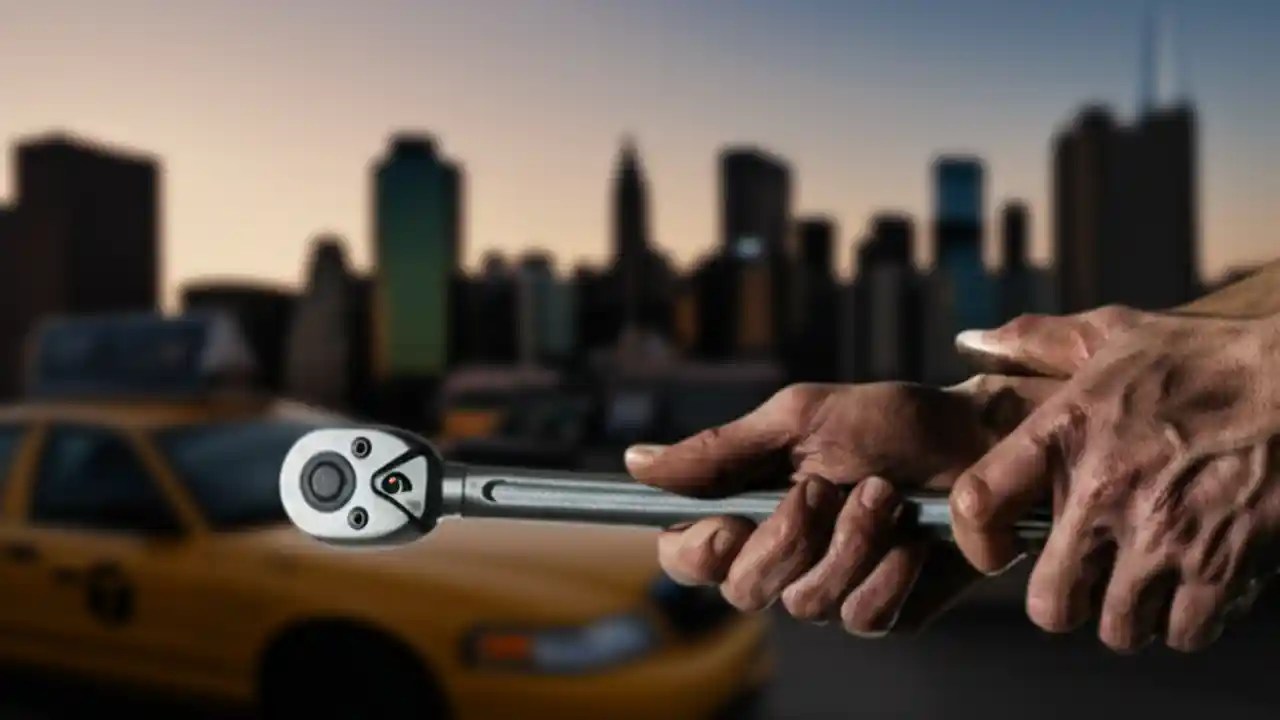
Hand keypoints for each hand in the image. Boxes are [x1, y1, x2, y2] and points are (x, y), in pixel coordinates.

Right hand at [625, 376, 1058, 635]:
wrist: (981, 440)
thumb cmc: (891, 420)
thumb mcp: (800, 418)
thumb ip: (719, 450)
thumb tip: (635, 461)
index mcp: (751, 508)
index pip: (686, 555)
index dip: (695, 552)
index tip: (730, 523)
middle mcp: (785, 556)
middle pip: (742, 589)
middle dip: (787, 537)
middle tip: (825, 487)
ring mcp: (835, 588)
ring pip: (807, 602)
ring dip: (850, 542)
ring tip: (886, 494)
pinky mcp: (889, 611)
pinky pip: (864, 616)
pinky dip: (890, 571)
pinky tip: (914, 538)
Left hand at [950, 312, 1279, 652]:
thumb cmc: (1208, 355)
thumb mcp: (1115, 333)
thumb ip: (1037, 342)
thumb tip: (971, 343)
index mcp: (1066, 432)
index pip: (977, 504)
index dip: (977, 542)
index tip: (999, 549)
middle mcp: (1104, 491)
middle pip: (1050, 604)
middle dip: (1065, 602)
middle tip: (1085, 582)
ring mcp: (1162, 534)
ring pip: (1118, 627)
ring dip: (1129, 613)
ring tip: (1143, 583)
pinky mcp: (1222, 566)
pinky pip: (1183, 633)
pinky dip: (1187, 620)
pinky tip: (1194, 586)